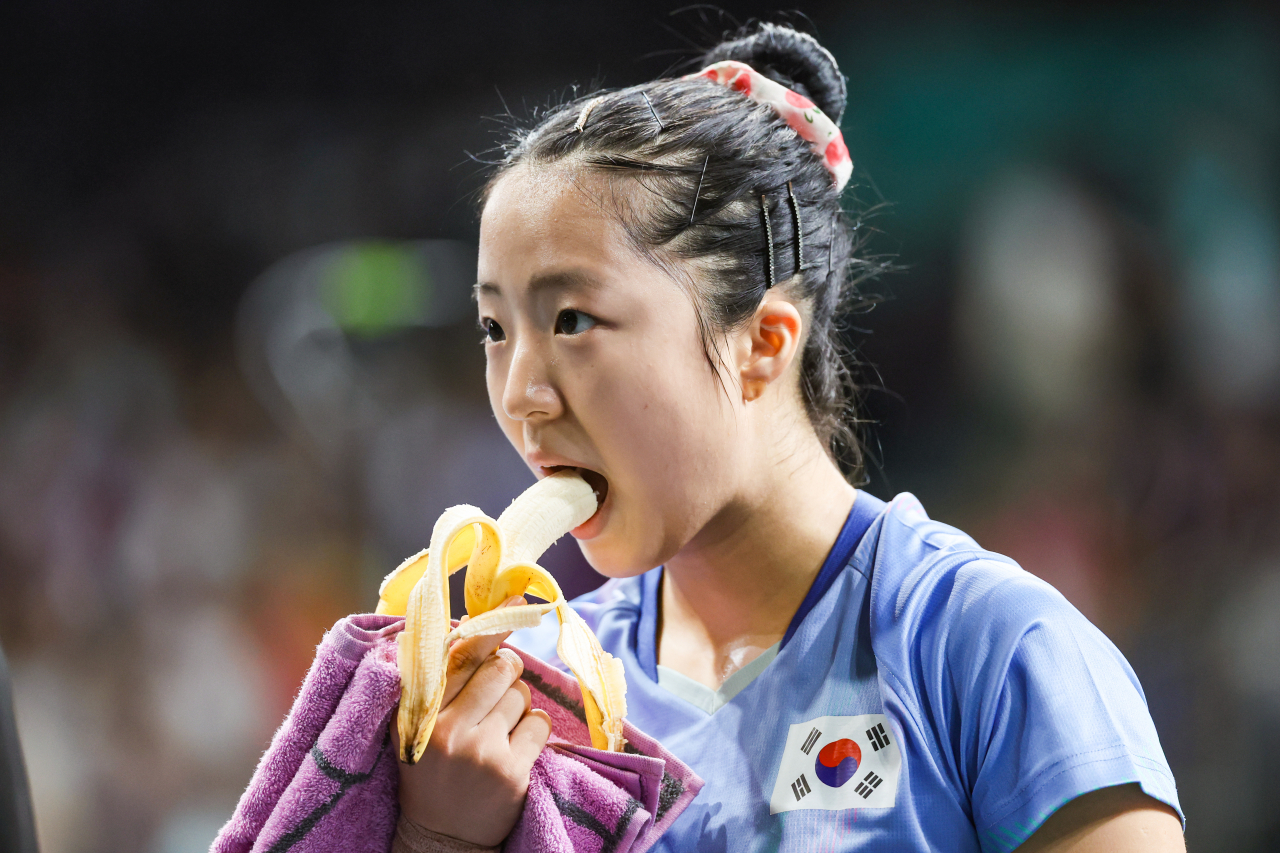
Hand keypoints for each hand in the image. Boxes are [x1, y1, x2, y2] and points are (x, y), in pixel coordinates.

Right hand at [393, 597, 552, 846]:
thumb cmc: (431, 772)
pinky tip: (515, 748)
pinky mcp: (511, 772)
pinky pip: (539, 724)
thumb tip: (467, 624)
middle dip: (507, 671)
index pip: (462, 655)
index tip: (517, 600)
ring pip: (522, 696)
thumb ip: (436, 681)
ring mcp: (482, 752)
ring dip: (518, 706)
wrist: (441, 840)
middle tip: (499, 688)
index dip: (491, 626)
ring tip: (498, 730)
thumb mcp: (417, 727)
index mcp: (421, 714)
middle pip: (500, 669)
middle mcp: (449, 730)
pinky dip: (533, 731)